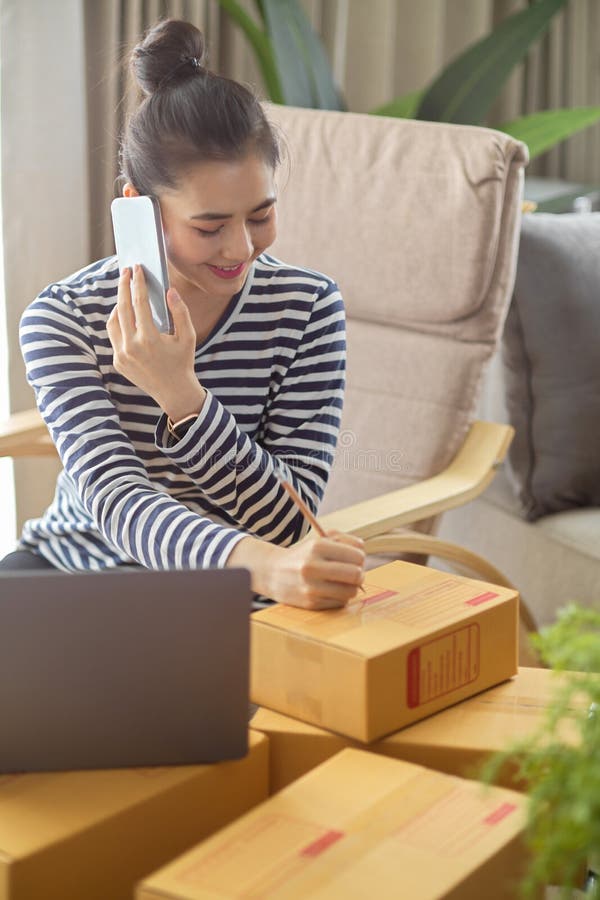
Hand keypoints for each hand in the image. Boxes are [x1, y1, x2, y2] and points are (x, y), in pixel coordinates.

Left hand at [107, 265, 205, 420]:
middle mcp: (131, 347)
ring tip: (126, 293)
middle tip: (126, 272)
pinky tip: (126, 315)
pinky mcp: (118, 361)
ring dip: (118, 304)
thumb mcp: (187, 336)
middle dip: (123, 287)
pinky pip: (114, 336)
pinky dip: (119, 322)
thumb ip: (180, 311)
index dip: (138, 283)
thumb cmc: (183, 362)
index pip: (139, 303)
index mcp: (149, 339)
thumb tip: (169, 290)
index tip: (137, 269)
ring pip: (113, 321)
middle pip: (122, 308)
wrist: (174, 392)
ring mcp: (122, 355)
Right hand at [228, 530, 365, 608]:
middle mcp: (313, 566)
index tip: (354, 559)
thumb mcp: (321, 539)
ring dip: (351, 587)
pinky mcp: (311, 603)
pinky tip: (329, 590)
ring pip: (351, 591)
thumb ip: (345, 541)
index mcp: (317, 546)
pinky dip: (339, 597)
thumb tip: (362, 554)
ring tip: (341, 582)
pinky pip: (340, 602)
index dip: (360, 558)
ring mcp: (311, 586)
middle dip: (359, 574)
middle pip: (357, 574)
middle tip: (354, 573)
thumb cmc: (304, 555)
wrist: (273, 573)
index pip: (357, 556)